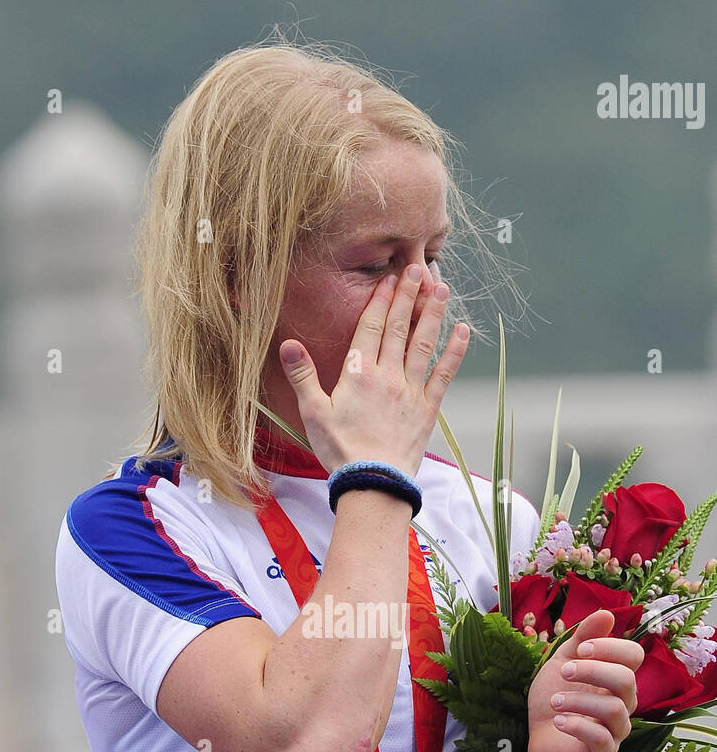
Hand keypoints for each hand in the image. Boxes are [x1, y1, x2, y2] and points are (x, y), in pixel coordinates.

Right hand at [278, 265, 469, 477]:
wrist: (373, 482)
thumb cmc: (341, 450)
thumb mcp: (312, 413)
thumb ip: (302, 376)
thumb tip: (287, 345)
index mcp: (358, 374)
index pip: (370, 328)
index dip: (380, 301)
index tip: (389, 278)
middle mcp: (387, 376)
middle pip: (398, 328)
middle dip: (407, 296)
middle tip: (416, 269)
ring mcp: (410, 390)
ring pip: (423, 343)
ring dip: (432, 314)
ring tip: (440, 287)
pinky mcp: (427, 408)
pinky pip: (443, 374)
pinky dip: (454, 351)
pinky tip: (462, 331)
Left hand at [527, 608, 644, 751]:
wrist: (541, 742)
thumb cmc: (555, 699)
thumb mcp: (562, 663)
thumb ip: (581, 640)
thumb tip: (606, 614)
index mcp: (616, 677)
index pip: (633, 655)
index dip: (610, 647)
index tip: (581, 649)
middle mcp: (623, 702)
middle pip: (626, 679)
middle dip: (592, 670)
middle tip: (563, 672)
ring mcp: (616, 728)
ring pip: (614, 709)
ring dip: (579, 700)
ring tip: (554, 701)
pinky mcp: (604, 751)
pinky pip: (602, 738)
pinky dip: (577, 726)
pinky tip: (558, 721)